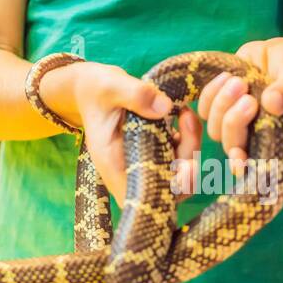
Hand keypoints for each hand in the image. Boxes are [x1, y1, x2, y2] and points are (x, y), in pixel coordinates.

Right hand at [43, 61, 202, 208]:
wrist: (92, 86)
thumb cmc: (96, 87)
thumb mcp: (111, 85)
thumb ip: (135, 94)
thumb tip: (165, 107)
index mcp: (112, 162)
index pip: (141, 198)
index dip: (167, 192)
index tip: (183, 166)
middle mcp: (128, 169)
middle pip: (167, 189)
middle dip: (188, 164)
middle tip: (188, 125)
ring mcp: (143, 162)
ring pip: (178, 173)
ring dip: (191, 147)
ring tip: (186, 114)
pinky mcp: (155, 151)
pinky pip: (179, 157)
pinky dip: (188, 140)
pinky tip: (183, 115)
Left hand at [197, 38, 282, 175]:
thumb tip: (272, 104)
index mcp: (281, 138)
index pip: (261, 164)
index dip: (246, 165)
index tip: (238, 154)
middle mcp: (257, 136)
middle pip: (232, 144)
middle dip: (234, 121)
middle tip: (245, 91)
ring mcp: (238, 123)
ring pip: (215, 129)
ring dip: (221, 105)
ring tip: (239, 80)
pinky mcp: (223, 107)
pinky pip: (204, 109)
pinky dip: (210, 94)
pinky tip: (226, 76)